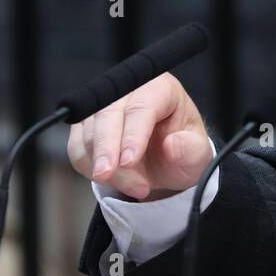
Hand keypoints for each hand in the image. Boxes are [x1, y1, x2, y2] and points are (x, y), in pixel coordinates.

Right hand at [65, 72, 210, 199]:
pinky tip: (113, 180)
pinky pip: (77, 148)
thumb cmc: (183, 151)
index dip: (133, 133)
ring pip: (90, 133)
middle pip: (107, 113)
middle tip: (107, 175)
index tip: (129, 160)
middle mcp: (129, 91)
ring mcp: (104, 107)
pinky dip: (90, 167)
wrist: (167, 163)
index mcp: (160, 88)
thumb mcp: (198, 154)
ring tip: (135, 186)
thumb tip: (173, 145)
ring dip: (104, 165)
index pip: (142, 107)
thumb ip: (191, 150)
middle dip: (105, 147)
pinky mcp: (86, 126)